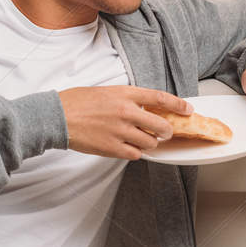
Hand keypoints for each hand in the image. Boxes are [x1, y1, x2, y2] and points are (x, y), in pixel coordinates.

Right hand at [56, 85, 192, 159]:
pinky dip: (135, 152)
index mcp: (125, 94)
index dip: (178, 105)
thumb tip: (144, 108)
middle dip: (166, 131)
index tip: (188, 109)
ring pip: (150, 142)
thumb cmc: (77, 102)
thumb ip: (127, 99)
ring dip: (149, 143)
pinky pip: (135, 154)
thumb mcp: (106, 92)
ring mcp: (120, 131)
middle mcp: (126, 112)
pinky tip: (127, 147)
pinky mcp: (112, 147)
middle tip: (164, 132)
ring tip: (139, 139)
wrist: (57, 116)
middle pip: (160, 125)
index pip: (159, 98)